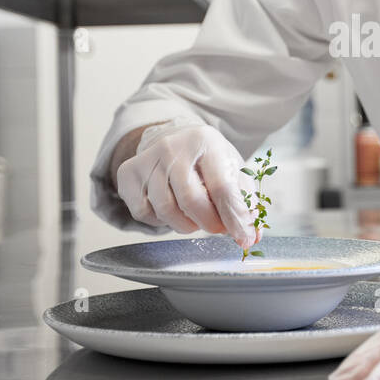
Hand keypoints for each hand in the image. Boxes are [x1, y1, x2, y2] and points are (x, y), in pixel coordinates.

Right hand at [115, 124, 255, 246]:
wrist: (176, 141)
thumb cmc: (209, 161)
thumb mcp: (234, 172)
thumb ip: (246, 204)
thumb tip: (251, 237)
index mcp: (206, 141)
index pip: (221, 187)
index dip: (234, 218)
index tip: (244, 239)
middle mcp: (173, 146)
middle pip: (191, 201)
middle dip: (209, 223)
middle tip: (217, 227)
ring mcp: (147, 159)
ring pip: (166, 210)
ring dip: (186, 225)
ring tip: (196, 216)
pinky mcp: (128, 173)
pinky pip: (143, 213)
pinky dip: (161, 221)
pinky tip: (172, 209)